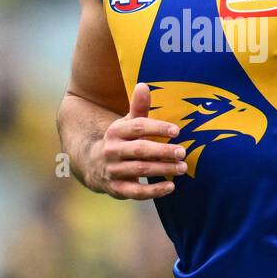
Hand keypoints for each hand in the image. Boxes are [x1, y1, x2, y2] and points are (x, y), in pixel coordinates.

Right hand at [88, 83, 185, 198]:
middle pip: (139, 150)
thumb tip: (144, 85)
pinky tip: (170, 187)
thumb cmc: (120, 141)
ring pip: (139, 170)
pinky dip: (153, 191)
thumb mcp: (126, 123)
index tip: (176, 131)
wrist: (93, 165)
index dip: (157, 128)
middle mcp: (112, 150)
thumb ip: (138, 107)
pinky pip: (135, 192)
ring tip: (182, 168)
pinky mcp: (116, 189)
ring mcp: (113, 170)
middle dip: (162, 151)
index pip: (137, 127)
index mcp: (116, 131)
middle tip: (182, 152)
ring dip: (162, 169)